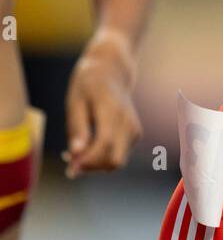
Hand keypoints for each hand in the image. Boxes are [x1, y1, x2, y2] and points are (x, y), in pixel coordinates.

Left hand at [62, 31, 140, 176]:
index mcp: (111, 109)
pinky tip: (88, 148)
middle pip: (114, 159)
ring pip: (117, 161)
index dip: (88, 160)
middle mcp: (127, 121)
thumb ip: (77, 127)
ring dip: (96, 164)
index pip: (104, 143)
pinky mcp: (135, 134)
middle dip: (92, 167)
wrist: (112, 71)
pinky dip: (103, 158)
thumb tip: (75, 153)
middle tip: (70, 163)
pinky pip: (119, 155)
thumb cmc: (88, 84)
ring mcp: (134, 128)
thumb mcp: (75, 100)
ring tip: (76, 153)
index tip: (70, 167)